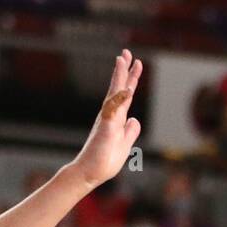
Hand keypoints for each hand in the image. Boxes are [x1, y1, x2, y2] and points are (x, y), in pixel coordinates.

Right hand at [69, 50, 142, 188]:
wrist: (89, 174)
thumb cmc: (104, 162)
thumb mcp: (125, 145)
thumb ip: (130, 132)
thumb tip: (134, 120)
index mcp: (116, 120)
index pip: (125, 96)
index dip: (131, 79)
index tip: (136, 63)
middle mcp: (110, 117)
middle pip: (119, 89)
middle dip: (124, 71)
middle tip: (127, 52)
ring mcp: (107, 121)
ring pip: (114, 95)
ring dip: (119, 77)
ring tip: (122, 59)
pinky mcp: (105, 130)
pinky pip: (113, 112)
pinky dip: (119, 99)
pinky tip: (125, 89)